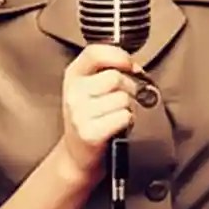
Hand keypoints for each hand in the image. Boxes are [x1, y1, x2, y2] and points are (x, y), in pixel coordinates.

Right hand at [58, 44, 139, 179]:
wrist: (77, 155)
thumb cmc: (90, 118)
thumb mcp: (89, 88)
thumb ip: (108, 70)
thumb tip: (135, 67)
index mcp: (73, 75)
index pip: (95, 52)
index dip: (118, 56)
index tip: (131, 66)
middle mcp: (73, 92)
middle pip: (115, 77)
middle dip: (129, 87)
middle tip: (124, 99)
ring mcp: (79, 113)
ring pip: (123, 98)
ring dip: (129, 107)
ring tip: (117, 114)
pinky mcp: (90, 133)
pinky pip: (124, 117)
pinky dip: (128, 122)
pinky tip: (118, 126)